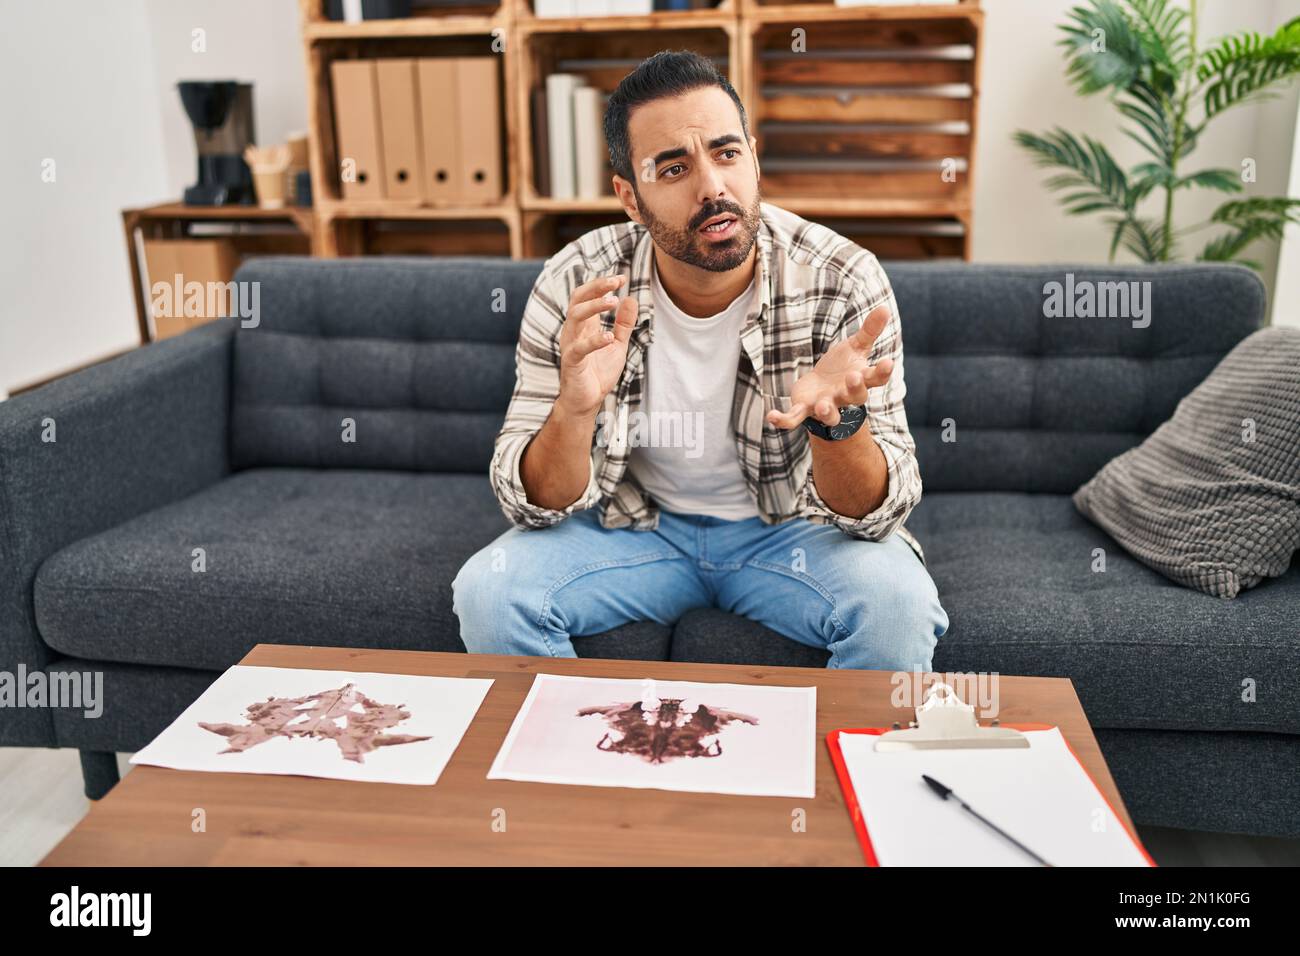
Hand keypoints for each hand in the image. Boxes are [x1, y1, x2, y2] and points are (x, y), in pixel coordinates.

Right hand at [556, 273, 637, 417]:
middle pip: (578, 299)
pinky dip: (594, 341)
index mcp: (583, 325)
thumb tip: (631, 298)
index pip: (586, 295)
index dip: (602, 284)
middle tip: (616, 282)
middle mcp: (574, 330)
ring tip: (613, 302)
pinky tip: (609, 337)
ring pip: (575, 317)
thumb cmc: (598, 373)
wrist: (586, 402)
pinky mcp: (571, 363)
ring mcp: (570, 345)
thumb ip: (623, 324)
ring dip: (594, 306)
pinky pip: (579, 348)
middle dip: (596, 287)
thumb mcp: (617, 345)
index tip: (622, 278)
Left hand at [765, 302, 894, 428]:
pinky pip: (794, 418)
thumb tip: (884, 308)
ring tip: (823, 406)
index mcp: (860, 380)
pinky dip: (783, 420)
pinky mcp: (805, 409)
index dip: (882, 371)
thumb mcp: (855, 347)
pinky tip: (771, 416)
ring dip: (826, 412)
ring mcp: (826, 405)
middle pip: (855, 397)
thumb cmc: (842, 367)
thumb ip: (869, 331)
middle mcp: (845, 396)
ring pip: (829, 414)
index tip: (888, 362)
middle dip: (855, 389)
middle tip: (853, 377)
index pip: (876, 378)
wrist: (821, 387)